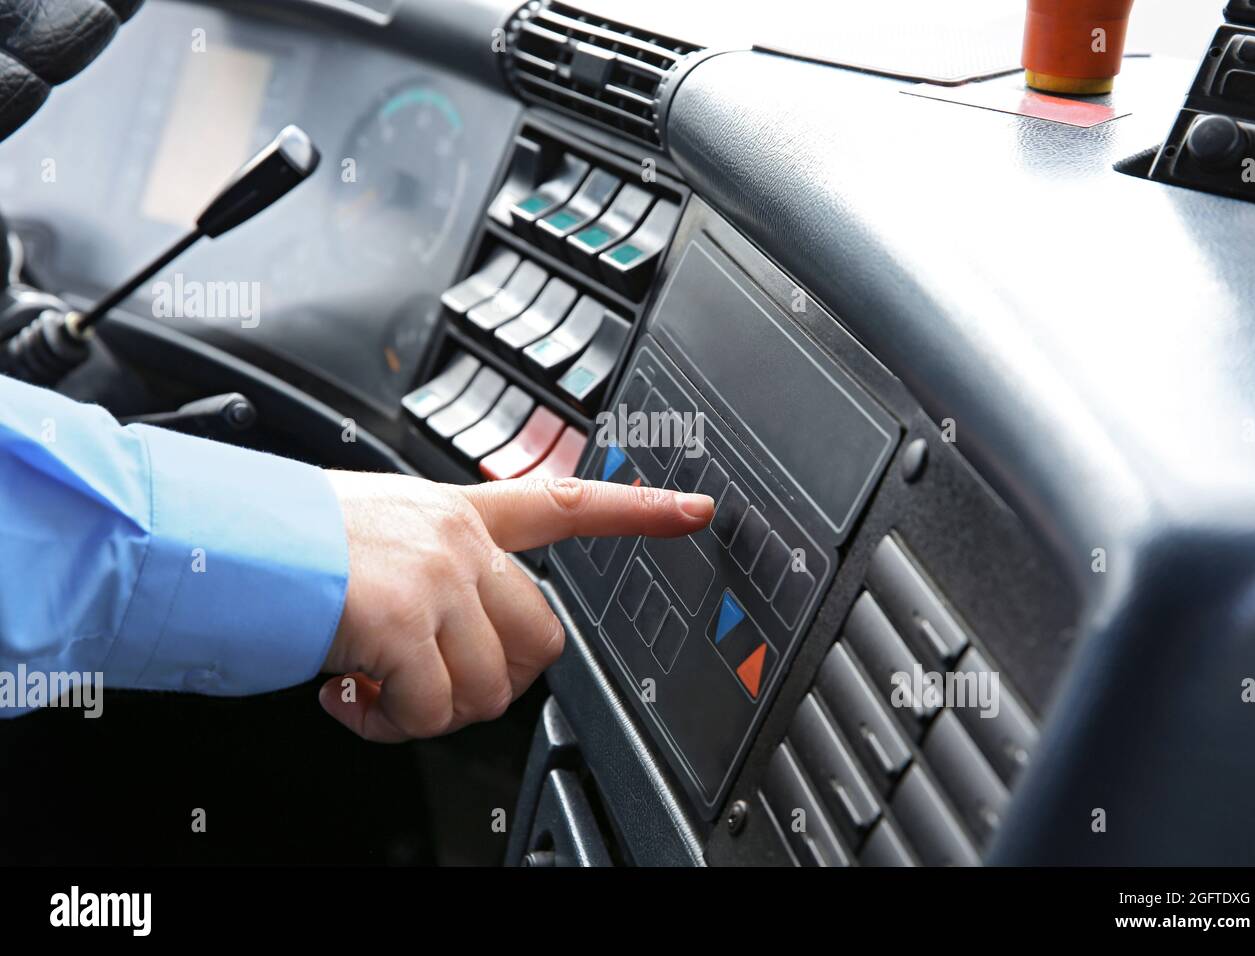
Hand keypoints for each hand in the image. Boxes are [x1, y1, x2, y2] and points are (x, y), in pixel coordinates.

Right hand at [318, 471, 713, 740]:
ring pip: (488, 686)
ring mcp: (437, 578)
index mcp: (454, 511)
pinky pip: (433, 711)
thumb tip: (451, 634)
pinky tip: (348, 696)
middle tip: (430, 683)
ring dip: (430, 709)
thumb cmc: (280, 542)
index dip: (636, 511)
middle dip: (494, 680)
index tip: (692, 511)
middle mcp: (457, 539)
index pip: (564, 502)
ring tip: (372, 689)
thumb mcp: (373, 528)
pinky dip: (390, 723)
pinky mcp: (405, 620)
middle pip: (541, 637)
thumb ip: (432, 566)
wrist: (211, 539)